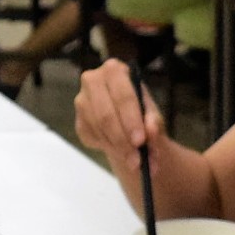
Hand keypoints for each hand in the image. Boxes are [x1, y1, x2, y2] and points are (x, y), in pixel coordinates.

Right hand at [73, 58, 167, 180]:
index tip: (140, 142)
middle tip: (137, 160)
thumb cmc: (145, 116)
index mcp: (115, 71)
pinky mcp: (78, 120)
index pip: (123, 96)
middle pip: (106, 114)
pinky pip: (92, 138)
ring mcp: (82, 100)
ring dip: (118, 149)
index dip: (131, 120)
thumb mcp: (155, 118)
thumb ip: (154, 123)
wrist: (132, 129)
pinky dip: (109, 149)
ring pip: (98, 129)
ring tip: (136, 163)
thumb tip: (150, 130)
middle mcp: (93, 80)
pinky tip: (122, 151)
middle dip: (123, 140)